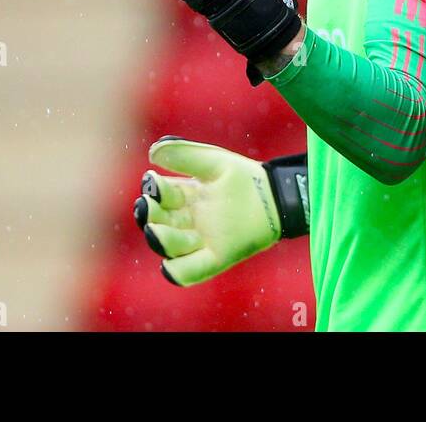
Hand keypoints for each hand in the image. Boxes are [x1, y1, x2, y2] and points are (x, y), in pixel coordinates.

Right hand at [133, 137, 307, 285]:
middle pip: (158, 222)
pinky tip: (169, 265)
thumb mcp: (215, 162)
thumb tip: (152, 152)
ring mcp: (199, 241)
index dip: (153, 189)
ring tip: (156, 230)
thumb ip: (186, 155)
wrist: (277, 196)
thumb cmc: (246, 178)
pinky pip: (188, 272)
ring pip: (169, 246)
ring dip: (160, 239)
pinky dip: (176, 272)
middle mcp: (186, 221)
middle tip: (147, 206)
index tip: (153, 181)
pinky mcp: (215, 258)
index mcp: (184, 196)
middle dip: (148, 215)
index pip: (159, 195)